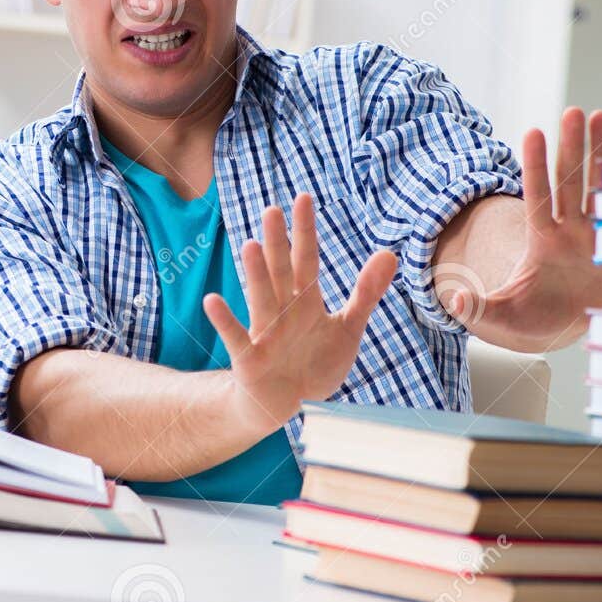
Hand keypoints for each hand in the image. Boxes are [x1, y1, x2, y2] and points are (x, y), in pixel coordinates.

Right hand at [203, 194, 397, 432]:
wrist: (289, 404)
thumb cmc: (314, 361)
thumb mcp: (347, 327)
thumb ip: (365, 292)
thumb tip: (389, 253)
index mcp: (306, 300)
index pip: (306, 259)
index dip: (305, 232)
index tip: (303, 198)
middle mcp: (283, 310)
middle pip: (281, 271)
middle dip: (278, 243)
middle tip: (272, 210)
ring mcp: (265, 332)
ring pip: (261, 298)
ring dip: (256, 274)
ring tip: (251, 246)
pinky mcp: (250, 358)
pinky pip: (236, 337)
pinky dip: (225, 321)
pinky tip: (212, 300)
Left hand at [442, 107, 601, 350]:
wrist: (570, 330)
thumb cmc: (535, 319)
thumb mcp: (504, 317)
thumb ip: (480, 309)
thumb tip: (453, 302)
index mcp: (543, 241)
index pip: (537, 197)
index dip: (535, 167)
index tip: (533, 132)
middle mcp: (571, 230)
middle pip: (570, 182)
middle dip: (572, 147)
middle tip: (573, 111)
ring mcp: (601, 234)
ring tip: (600, 115)